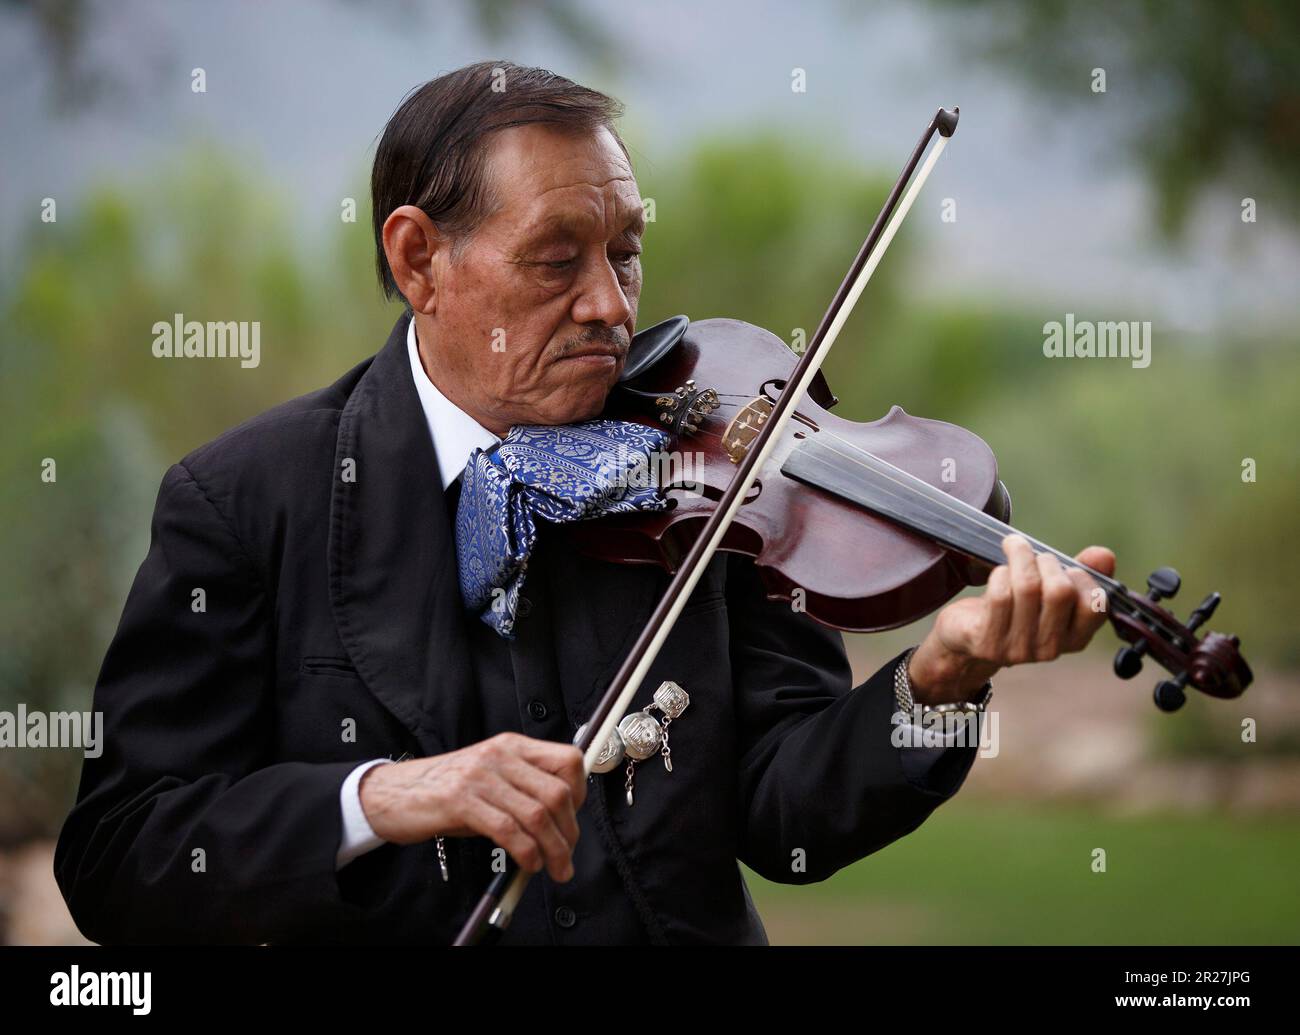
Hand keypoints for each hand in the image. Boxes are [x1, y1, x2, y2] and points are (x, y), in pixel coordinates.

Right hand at [358, 732, 586, 881]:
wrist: (392, 793)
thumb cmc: (444, 791)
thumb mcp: (490, 778)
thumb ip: (523, 788)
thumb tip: (562, 819)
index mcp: (512, 745)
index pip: (568, 760)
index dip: (580, 793)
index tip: (574, 820)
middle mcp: (500, 755)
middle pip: (556, 793)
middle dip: (569, 832)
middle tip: (566, 857)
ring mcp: (480, 776)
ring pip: (536, 815)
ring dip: (553, 849)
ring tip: (554, 868)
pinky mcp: (461, 800)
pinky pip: (508, 829)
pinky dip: (526, 852)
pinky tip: (528, 864)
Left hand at [907, 534, 1116, 704]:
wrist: (967, 638)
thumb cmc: (1015, 609)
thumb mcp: (1049, 593)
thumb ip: (1081, 574)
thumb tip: (1104, 555)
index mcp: (1075, 638)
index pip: (1096, 605)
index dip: (1084, 577)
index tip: (1066, 567)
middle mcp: (1051, 649)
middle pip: (1060, 591)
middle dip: (1047, 562)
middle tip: (1035, 556)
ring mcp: (1019, 649)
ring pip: (1027, 588)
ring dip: (1021, 557)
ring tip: (1014, 547)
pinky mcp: (988, 642)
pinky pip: (999, 596)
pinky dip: (1000, 574)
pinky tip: (998, 572)